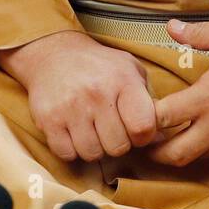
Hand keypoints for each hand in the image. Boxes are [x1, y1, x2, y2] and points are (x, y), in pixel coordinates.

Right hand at [0, 30, 157, 163]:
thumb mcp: (131, 70)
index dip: (143, 136)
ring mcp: (70, 107)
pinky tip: (74, 132)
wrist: (54, 54)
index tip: (136, 129)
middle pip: (118, 146)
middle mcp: (97, 93)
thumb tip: (161, 137)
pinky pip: (67, 154)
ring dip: (95, 147)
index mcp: (122, 80)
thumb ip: (149, 100)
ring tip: (92, 128)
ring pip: (92, 154)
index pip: (143, 128)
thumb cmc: (100, 66)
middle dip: (118, 142)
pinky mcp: (48, 119)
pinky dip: (72, 149)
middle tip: (111, 128)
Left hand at [148, 15, 208, 169]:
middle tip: (151, 137)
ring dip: (185, 150)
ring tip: (180, 134)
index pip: (160, 119)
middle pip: (174, 155)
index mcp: (207, 97)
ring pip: (198, 160)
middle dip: (156, 150)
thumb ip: (197, 33)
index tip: (142, 110)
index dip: (144, 117)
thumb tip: (170, 27)